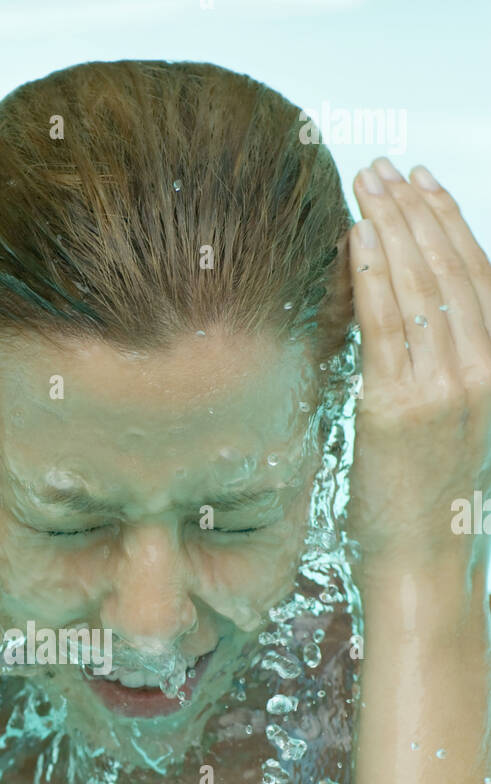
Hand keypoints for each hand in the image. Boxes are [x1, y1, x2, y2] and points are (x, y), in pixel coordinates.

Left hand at [346, 157, 490, 571]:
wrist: (425, 565)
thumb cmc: (432, 505)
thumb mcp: (461, 427)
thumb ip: (451, 371)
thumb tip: (416, 322)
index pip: (477, 276)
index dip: (449, 222)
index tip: (422, 184)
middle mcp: (483, 371)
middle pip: (449, 269)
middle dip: (415, 209)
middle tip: (384, 168)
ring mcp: (445, 388)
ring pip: (419, 287)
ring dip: (391, 226)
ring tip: (366, 184)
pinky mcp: (400, 407)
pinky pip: (384, 326)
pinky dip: (370, 275)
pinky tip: (356, 236)